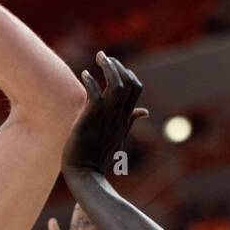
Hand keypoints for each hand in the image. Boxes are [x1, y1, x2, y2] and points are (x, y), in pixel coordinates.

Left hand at [61, 52, 148, 174]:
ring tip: (98, 58)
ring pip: (116, 85)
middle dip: (117, 64)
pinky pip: (95, 95)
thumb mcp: (119, 137)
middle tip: (103, 56)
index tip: (115, 66)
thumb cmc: (99, 156)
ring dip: (108, 67)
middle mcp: (118, 114)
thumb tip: (144, 112)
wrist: (84, 173)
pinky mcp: (91, 118)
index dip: (128, 73)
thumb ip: (130, 121)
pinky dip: (91, 82)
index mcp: (125, 117)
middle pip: (128, 82)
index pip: (136, 88)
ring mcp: (106, 116)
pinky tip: (85, 74)